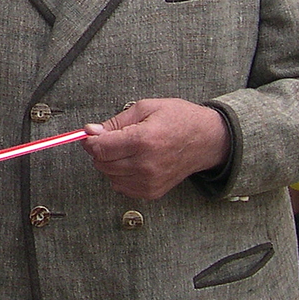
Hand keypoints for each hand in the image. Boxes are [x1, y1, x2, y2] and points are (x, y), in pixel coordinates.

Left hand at [81, 98, 230, 199]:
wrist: (207, 140)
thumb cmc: (180, 120)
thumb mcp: (146, 107)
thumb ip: (115, 121)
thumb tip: (91, 131)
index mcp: (143, 140)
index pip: (99, 148)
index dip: (90, 140)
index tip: (91, 134)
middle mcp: (146, 164)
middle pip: (101, 163)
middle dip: (101, 150)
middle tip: (113, 138)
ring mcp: (150, 181)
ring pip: (109, 176)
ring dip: (111, 163)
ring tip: (128, 149)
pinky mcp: (153, 192)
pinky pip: (122, 187)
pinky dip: (121, 175)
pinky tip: (133, 162)